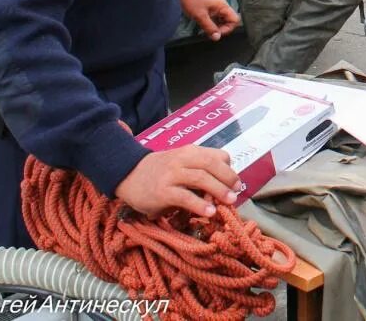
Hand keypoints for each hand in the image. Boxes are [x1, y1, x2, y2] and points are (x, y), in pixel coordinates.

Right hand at [116, 146, 242, 217]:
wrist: (128, 174)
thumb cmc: (160, 172)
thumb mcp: (181, 164)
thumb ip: (199, 172)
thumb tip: (223, 191)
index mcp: (191, 152)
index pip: (217, 156)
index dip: (229, 169)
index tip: (234, 183)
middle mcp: (182, 160)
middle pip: (212, 164)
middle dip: (228, 178)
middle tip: (236, 192)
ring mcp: (172, 175)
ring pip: (201, 178)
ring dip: (219, 190)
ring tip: (230, 202)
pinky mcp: (162, 191)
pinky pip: (185, 197)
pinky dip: (200, 204)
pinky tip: (209, 212)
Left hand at [180, 0, 240, 40]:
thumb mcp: (200, 16)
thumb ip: (209, 28)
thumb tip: (217, 37)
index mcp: (223, 6)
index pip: (234, 20)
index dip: (227, 28)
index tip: (217, 32)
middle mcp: (222, 5)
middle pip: (229, 20)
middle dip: (222, 27)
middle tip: (211, 31)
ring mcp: (217, 5)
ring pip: (223, 19)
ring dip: (217, 25)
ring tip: (207, 26)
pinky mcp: (212, 6)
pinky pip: (217, 16)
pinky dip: (213, 21)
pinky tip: (205, 22)